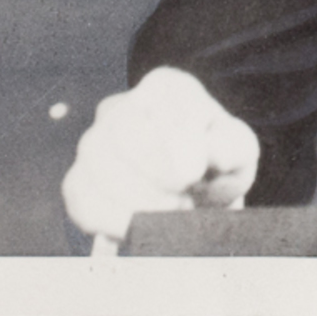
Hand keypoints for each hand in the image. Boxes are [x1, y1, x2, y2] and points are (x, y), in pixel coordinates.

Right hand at [61, 66, 260, 241]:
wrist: (193, 202)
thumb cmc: (216, 166)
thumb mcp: (238, 152)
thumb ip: (231, 146)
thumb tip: (210, 152)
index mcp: (166, 88)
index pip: (159, 100)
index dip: (176, 142)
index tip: (195, 174)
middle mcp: (122, 106)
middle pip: (123, 130)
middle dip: (154, 175)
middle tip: (182, 202)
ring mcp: (93, 143)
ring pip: (97, 163)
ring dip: (136, 199)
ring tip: (167, 215)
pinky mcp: (78, 182)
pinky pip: (81, 198)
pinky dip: (111, 220)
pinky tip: (138, 227)